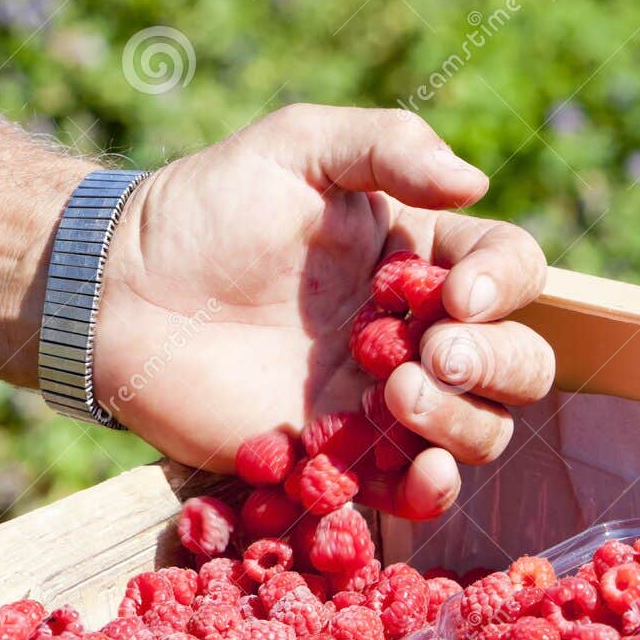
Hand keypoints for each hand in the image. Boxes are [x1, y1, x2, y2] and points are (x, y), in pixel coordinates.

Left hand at [96, 104, 551, 519]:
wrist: (123, 293)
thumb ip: (388, 147)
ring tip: (394, 393)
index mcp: (422, 255)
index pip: (510, 270)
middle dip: (494, 361)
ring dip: (461, 420)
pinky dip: (430, 491)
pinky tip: (416, 473)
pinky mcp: (341, 461)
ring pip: (479, 431)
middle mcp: (417, 333)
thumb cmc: (207, 209)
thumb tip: (476, 181)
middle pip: (517, 363)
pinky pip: (412, 492)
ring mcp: (384, 403)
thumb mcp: (296, 148)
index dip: (503, 284)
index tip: (454, 292)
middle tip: (430, 351)